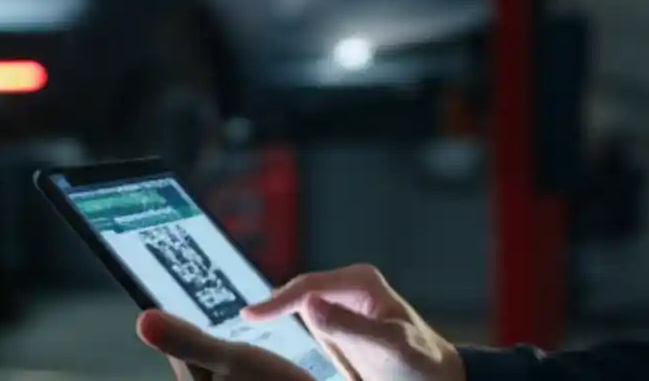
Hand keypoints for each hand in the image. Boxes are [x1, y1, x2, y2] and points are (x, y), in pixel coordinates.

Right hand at [137, 263, 465, 380]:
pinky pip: (299, 326)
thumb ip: (351, 328)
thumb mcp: (390, 349)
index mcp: (360, 283)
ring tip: (230, 330)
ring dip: (269, 319)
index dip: (275, 302)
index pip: (307, 286)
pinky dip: (280, 334)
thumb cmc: (422, 366)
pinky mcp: (334, 327)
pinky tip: (256, 345)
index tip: (246, 318)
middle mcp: (346, 289)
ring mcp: (339, 308)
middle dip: (264, 308)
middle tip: (225, 321)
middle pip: (293, 295)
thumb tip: (308, 303)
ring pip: (293, 310)